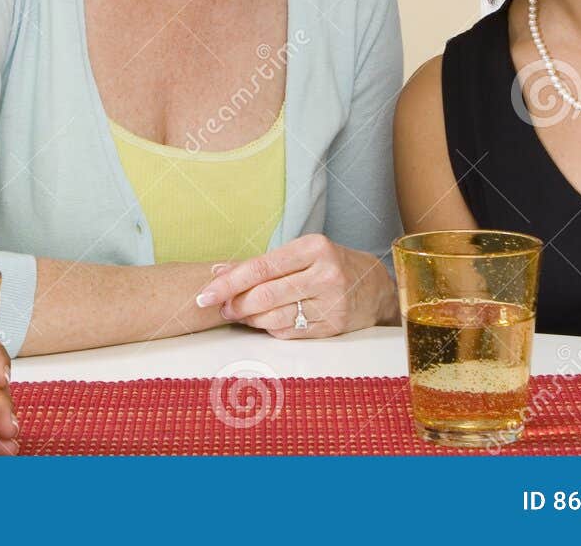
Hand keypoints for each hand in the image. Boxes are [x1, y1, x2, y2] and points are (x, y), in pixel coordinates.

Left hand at [192, 234, 391, 338]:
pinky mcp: (333, 328)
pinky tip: (264, 321)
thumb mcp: (301, 253)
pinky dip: (269, 328)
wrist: (375, 288)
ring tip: (239, 313)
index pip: (260, 267)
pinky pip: (288, 332)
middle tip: (220, 307)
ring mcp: (332, 304)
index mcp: (314, 248)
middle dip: (235, 304)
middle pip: (265, 295)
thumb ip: (262, 263)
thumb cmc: (330, 265)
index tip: (204, 293)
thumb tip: (218, 271)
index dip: (228, 283)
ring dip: (249, 318)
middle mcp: (326, 275)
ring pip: (274, 317)